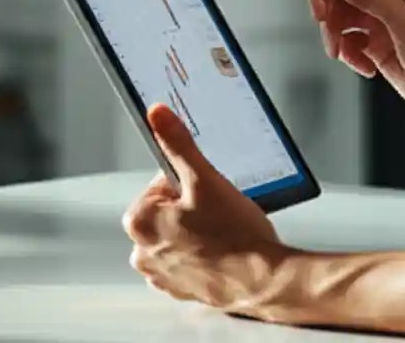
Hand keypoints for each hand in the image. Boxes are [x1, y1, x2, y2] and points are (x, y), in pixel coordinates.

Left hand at [123, 105, 287, 315]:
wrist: (265, 281)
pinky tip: (224, 251)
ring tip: (224, 233)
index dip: (190, 182)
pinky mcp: (181, 289)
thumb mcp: (206, 179)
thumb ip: (178, 144)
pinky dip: (203, 254)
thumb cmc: (236, 235)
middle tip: (220, 212)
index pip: (162, 184)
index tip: (210, 192)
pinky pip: (189, 260)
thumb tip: (156, 114)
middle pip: (169, 210)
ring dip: (198, 230)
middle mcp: (142, 252)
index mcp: (139, 222)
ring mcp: (162, 275)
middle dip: (193, 207)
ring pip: (180, 235)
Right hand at [299, 0, 404, 129]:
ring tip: (340, 54)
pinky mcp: (377, 44)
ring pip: (341, 15)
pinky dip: (347, 53)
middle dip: (328, 0)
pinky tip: (365, 67)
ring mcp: (384, 21)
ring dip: (334, 34)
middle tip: (319, 16)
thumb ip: (378, 1)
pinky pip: (347, 40)